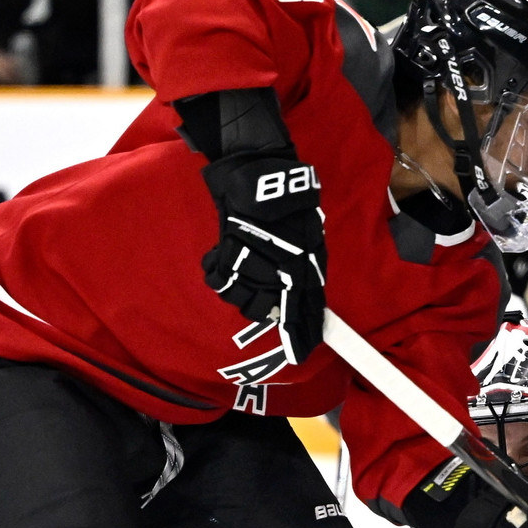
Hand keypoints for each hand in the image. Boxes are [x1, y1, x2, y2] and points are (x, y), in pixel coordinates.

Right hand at [200, 150, 327, 363]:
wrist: (264, 173)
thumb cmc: (289, 205)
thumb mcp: (309, 239)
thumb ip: (306, 269)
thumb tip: (305, 300)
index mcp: (306, 266)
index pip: (305, 311)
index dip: (302, 334)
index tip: (300, 354)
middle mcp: (282, 268)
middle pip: (265, 311)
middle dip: (261, 307)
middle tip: (258, 289)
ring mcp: (257, 260)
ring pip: (241, 297)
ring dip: (239, 286)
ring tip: (243, 266)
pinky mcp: (231, 247)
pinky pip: (219, 278)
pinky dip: (218, 268)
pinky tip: (223, 257)